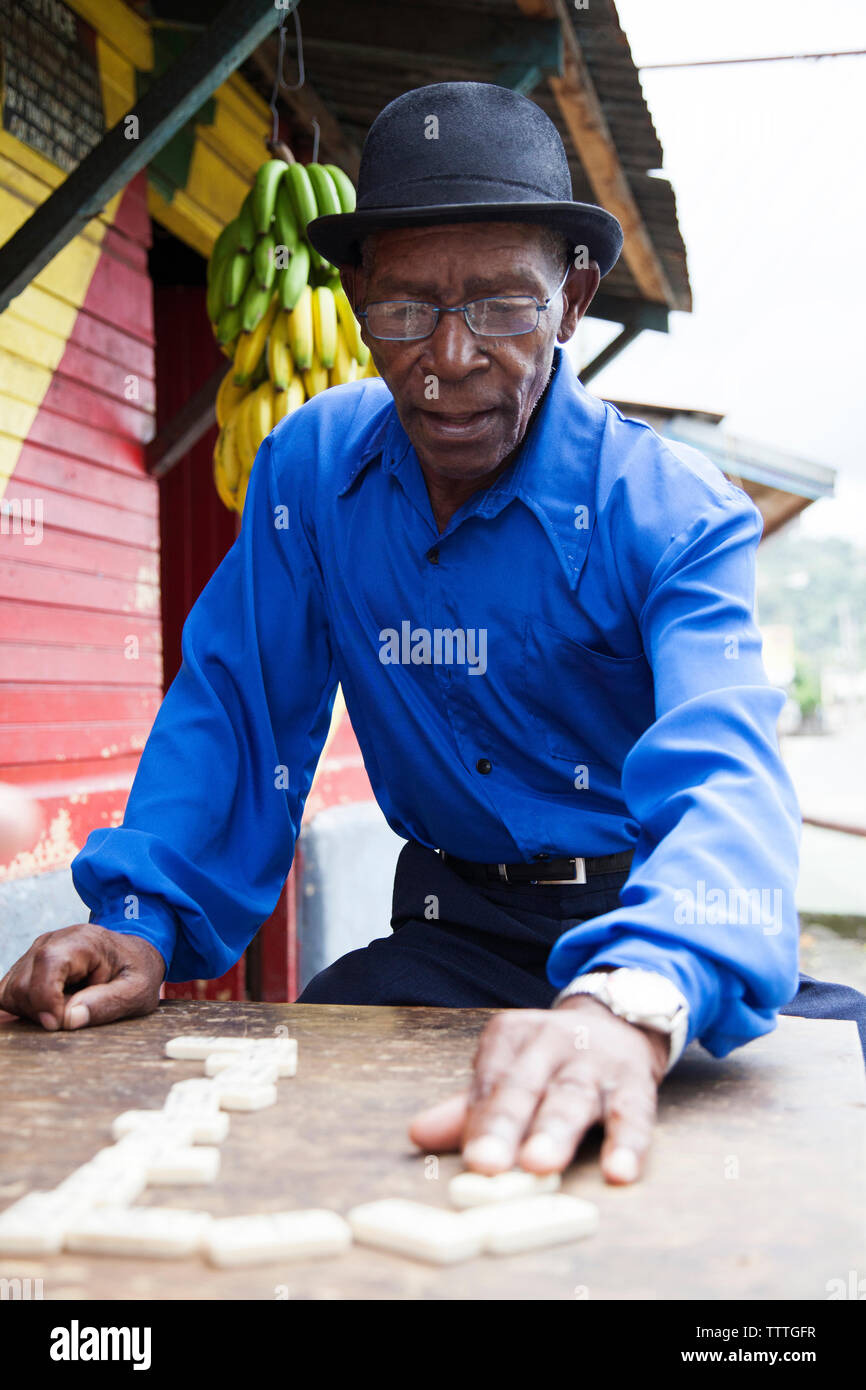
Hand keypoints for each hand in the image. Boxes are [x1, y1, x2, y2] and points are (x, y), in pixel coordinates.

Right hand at [0, 924, 164, 1030]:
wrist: (134, 954)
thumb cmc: (137, 971)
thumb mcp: (138, 991)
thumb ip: (107, 1004)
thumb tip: (68, 1019)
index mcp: (84, 941)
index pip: (48, 963)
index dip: (46, 998)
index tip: (58, 1024)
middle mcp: (54, 941)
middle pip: (22, 982)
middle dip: (40, 1012)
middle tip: (70, 1018)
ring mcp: (37, 952)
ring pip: (10, 990)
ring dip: (31, 1012)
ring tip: (63, 1011)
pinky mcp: (29, 965)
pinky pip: (9, 992)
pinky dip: (24, 1008)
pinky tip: (51, 1008)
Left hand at [409, 996, 667, 1184]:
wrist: (619, 1022)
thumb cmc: (549, 1062)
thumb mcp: (509, 1073)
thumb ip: (469, 1109)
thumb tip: (418, 1135)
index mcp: (511, 1037)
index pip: (490, 1080)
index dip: (479, 1119)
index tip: (470, 1158)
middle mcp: (551, 1043)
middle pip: (524, 1086)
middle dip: (506, 1125)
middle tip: (488, 1164)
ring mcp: (594, 1062)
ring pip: (573, 1098)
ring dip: (556, 1132)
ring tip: (540, 1165)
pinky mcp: (635, 1083)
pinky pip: (632, 1114)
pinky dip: (628, 1143)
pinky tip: (621, 1171)